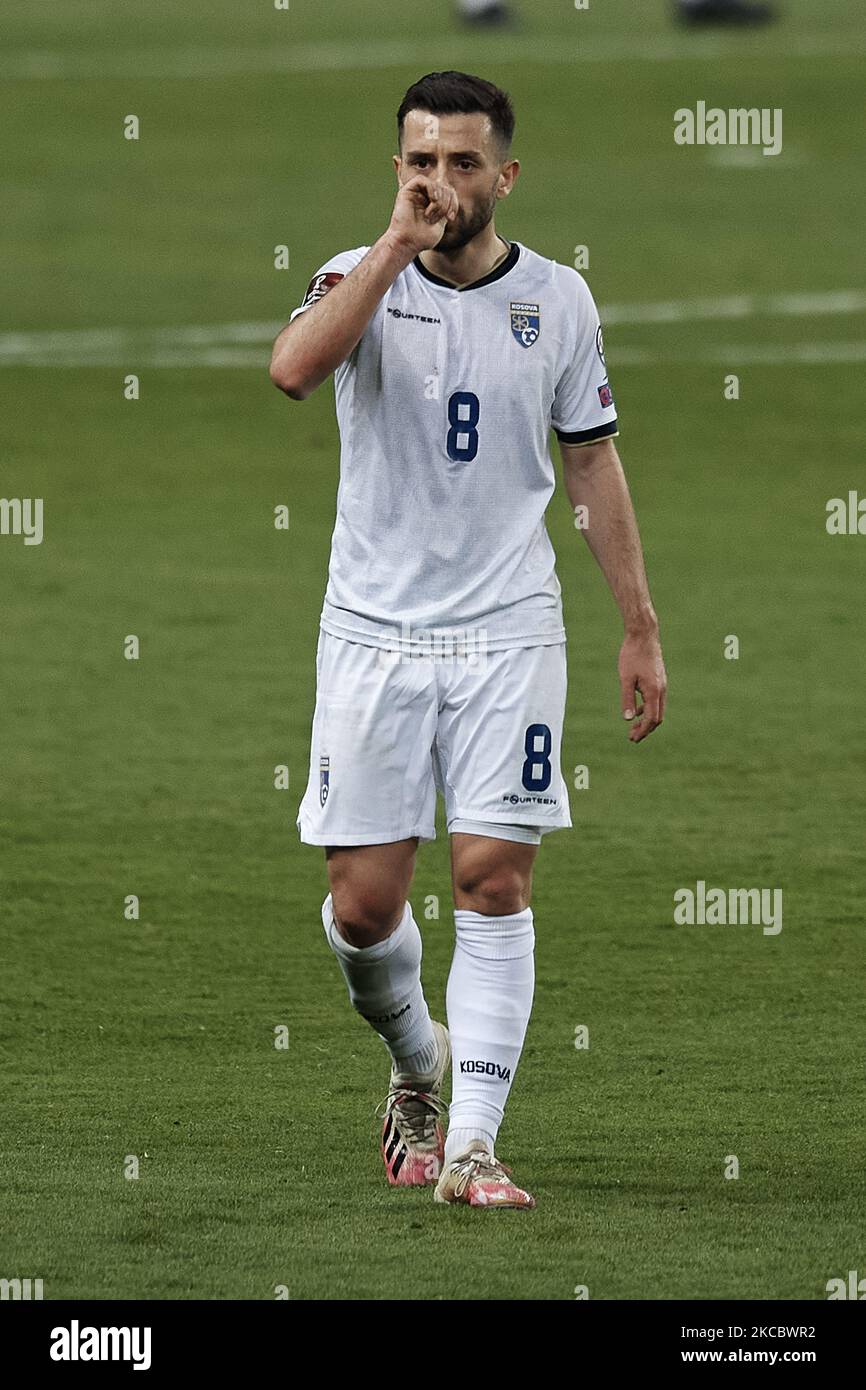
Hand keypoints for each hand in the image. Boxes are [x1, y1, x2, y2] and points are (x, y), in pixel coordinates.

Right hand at [386, 176, 458, 254]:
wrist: (407, 243)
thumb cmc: (422, 238)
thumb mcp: (441, 222)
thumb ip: (446, 206)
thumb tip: (450, 189)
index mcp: (432, 203)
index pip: (449, 192)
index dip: (454, 203)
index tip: (450, 218)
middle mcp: (423, 196)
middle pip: (444, 187)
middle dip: (447, 203)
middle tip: (440, 218)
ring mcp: (415, 193)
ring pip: (436, 184)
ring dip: (439, 201)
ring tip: (431, 216)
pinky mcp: (406, 191)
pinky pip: (422, 180)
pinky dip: (431, 189)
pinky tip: (433, 200)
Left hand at [619, 627, 666, 742]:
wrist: (644, 635)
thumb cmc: (632, 655)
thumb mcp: (626, 679)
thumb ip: (627, 699)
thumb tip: (627, 719)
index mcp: (654, 691)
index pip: (652, 719)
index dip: (643, 731)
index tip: (632, 738)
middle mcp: (662, 690)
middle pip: (657, 718)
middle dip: (645, 729)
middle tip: (632, 737)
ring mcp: (662, 685)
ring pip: (658, 709)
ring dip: (647, 720)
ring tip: (633, 727)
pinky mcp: (659, 680)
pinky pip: (656, 700)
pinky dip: (648, 709)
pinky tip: (637, 710)